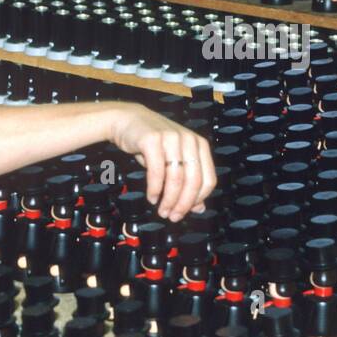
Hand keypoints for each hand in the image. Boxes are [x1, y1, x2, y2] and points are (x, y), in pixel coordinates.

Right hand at [109, 103, 216, 222]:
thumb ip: (187, 182)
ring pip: (176, 178)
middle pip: (193, 181)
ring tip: (161, 210)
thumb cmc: (152, 144)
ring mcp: (172, 138)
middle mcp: (189, 140)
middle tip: (172, 216)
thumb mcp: (173, 161)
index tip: (184, 212)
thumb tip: (199, 208)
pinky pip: (157, 171)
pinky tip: (152, 197)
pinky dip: (155, 188)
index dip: (197, 200)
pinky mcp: (153, 140)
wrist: (127, 120)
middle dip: (183, 204)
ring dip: (168, 199)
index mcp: (200, 145)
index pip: (208, 180)